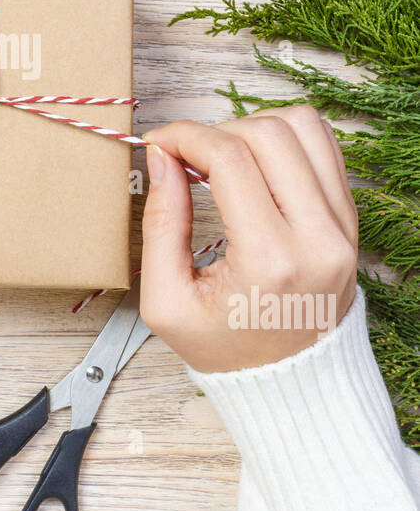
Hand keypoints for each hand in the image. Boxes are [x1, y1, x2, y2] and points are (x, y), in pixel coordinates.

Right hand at [139, 106, 357, 372]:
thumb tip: (163, 157)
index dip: (185, 136)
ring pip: (303, 126)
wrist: (291, 384)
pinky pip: (326, 146)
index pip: (230, 158)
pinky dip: (287, 139)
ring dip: (254, 127)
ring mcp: (342, 226)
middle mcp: (317, 237)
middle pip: (269, 133)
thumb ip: (160, 223)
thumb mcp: (167, 302)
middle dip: (217, 130)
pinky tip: (257, 163)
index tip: (159, 144)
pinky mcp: (351, 220)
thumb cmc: (226, 348)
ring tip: (226, 158)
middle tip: (189, 156)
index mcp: (270, 260)